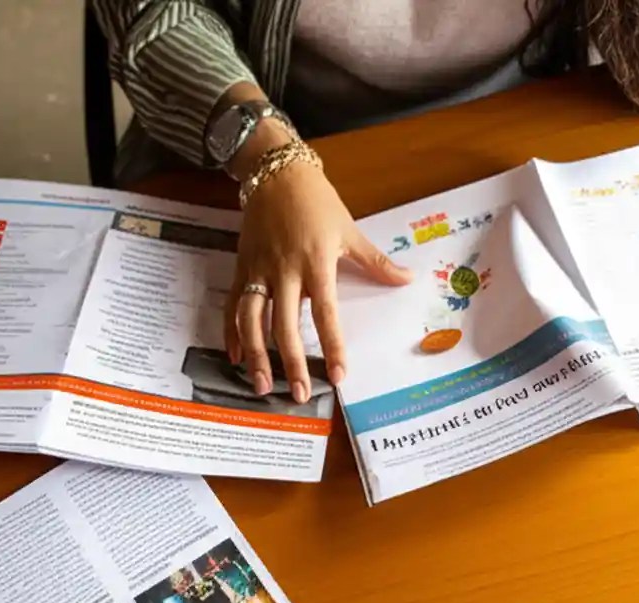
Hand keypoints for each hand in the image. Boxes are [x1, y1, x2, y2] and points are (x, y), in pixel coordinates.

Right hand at [225, 158, 411, 402]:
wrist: (275, 173)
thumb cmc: (317, 201)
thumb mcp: (349, 230)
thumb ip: (376, 262)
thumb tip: (406, 279)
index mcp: (316, 264)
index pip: (325, 314)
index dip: (332, 346)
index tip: (339, 374)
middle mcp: (284, 272)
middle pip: (284, 325)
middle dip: (291, 363)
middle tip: (300, 394)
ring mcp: (258, 271)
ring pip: (251, 320)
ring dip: (256, 355)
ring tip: (261, 384)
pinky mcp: (241, 268)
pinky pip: (233, 306)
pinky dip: (232, 333)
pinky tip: (236, 357)